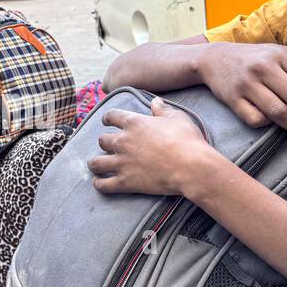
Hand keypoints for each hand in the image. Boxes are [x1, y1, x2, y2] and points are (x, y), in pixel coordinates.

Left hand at [89, 98, 215, 195]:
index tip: (107, 121)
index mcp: (134, 123)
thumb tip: (155, 101)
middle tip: (108, 145)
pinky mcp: (125, 182)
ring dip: (95, 163)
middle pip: (102, 140)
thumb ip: (162, 109)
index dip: (108, 118)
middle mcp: (123, 141)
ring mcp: (122, 163)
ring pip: (96, 163)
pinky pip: (104, 185)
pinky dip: (99, 184)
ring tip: (96, 164)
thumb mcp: (177, 117)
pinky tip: (99, 183)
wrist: (191, 167)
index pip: (112, 116)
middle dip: (104, 142)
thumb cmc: (187, 140)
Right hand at [196, 42, 286, 130]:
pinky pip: (256, 120)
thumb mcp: (283, 55)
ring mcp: (247, 84)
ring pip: (279, 112)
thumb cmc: (256, 58)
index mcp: (281, 56)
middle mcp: (264, 68)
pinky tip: (270, 121)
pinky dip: (267, 125)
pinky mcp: (232, 99)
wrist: (215, 59)